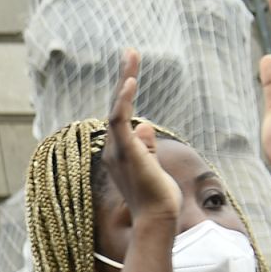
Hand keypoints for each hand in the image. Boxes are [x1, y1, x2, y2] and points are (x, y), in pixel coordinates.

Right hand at [102, 49, 180, 224]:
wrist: (157, 218)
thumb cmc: (158, 198)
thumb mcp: (154, 167)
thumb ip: (147, 146)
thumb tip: (145, 125)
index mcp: (119, 152)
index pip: (120, 117)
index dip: (125, 94)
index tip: (131, 73)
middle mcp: (112, 149)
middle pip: (116, 106)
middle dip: (123, 78)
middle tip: (130, 53)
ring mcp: (117, 149)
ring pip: (116, 107)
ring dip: (124, 79)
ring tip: (131, 55)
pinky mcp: (125, 150)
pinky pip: (119, 119)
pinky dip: (124, 99)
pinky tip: (130, 81)